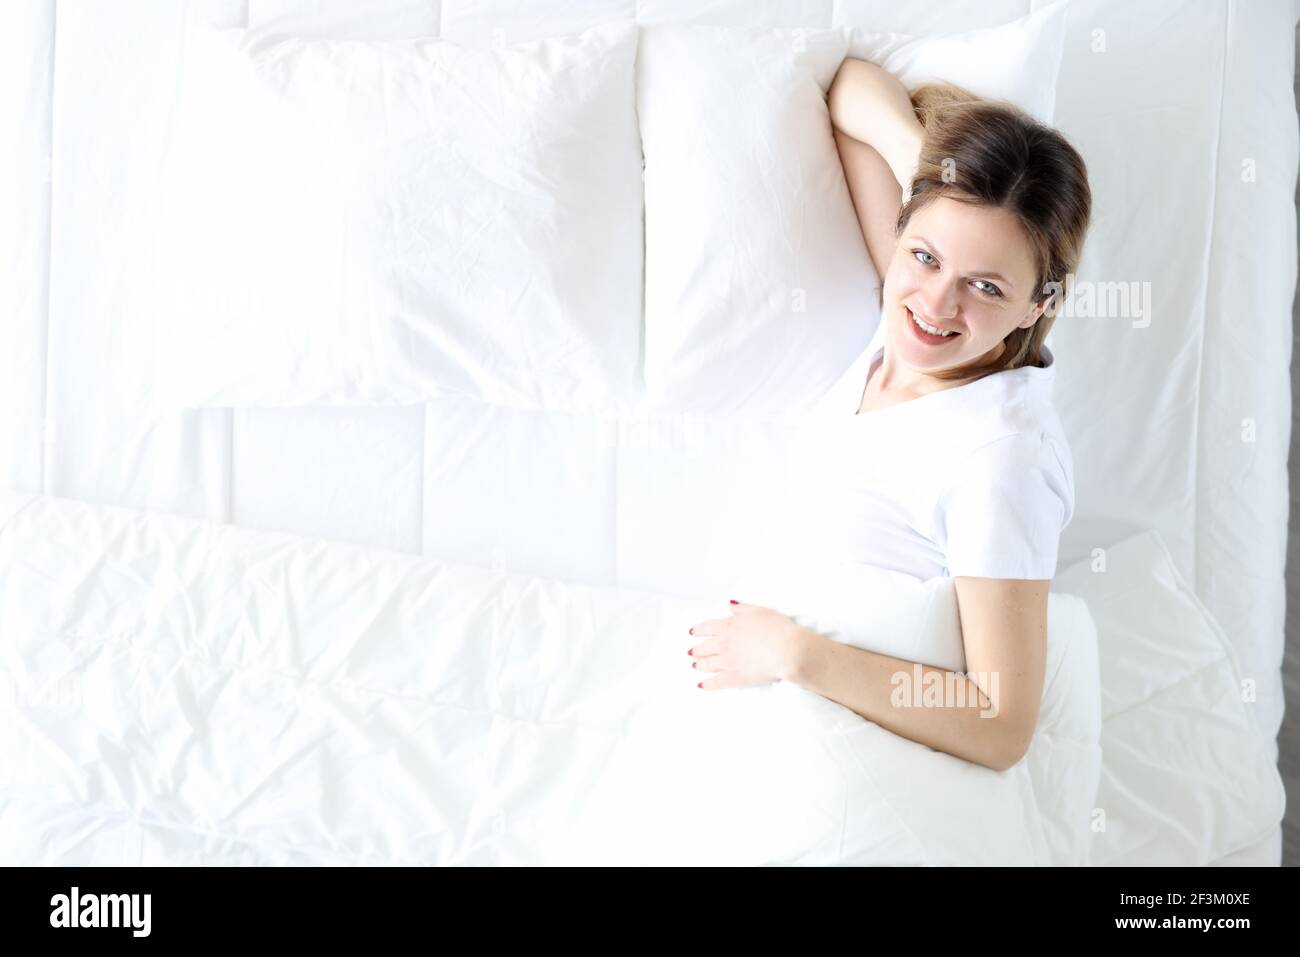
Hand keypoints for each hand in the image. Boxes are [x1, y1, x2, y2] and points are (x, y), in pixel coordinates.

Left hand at [686, 600, 805, 689]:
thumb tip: (730, 605)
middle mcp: (724, 643)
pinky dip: (707, 684)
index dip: (698, 630)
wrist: (786, 650)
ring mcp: (728, 661)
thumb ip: (742, 609)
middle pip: (705, 647)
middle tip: (691, 652)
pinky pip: (716, 682)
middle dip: (697, 649)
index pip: (707, 627)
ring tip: (696, 665)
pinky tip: (701, 685)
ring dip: (700, 664)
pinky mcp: (735, 677)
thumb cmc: (777, 628)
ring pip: (707, 664)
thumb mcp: (759, 611)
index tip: (692, 632)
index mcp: (729, 626)